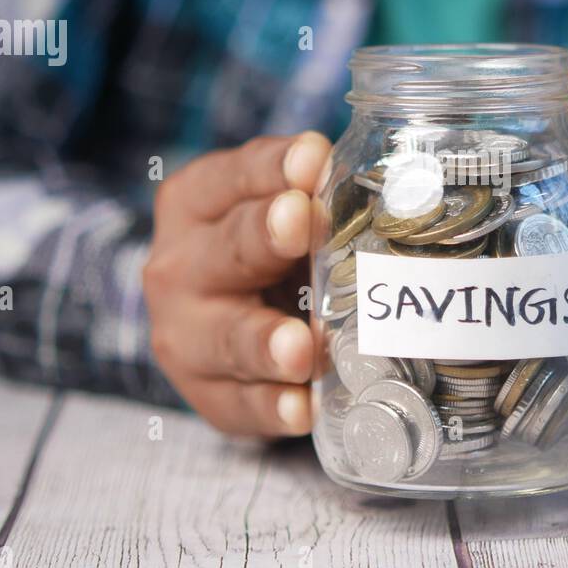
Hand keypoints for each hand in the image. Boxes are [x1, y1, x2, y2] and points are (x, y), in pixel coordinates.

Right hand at [143, 131, 330, 436]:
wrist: (224, 326)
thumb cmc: (269, 254)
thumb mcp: (283, 212)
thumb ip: (317, 195)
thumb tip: (388, 182)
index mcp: (195, 202)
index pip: (235, 176)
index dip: (275, 167)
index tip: (314, 158)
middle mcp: (179, 265)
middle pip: (229, 249)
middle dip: (265, 237)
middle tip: (301, 222)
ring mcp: (186, 336)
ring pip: (228, 338)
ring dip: (266, 343)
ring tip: (302, 348)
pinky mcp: (208, 395)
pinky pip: (240, 405)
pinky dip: (274, 409)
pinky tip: (304, 408)